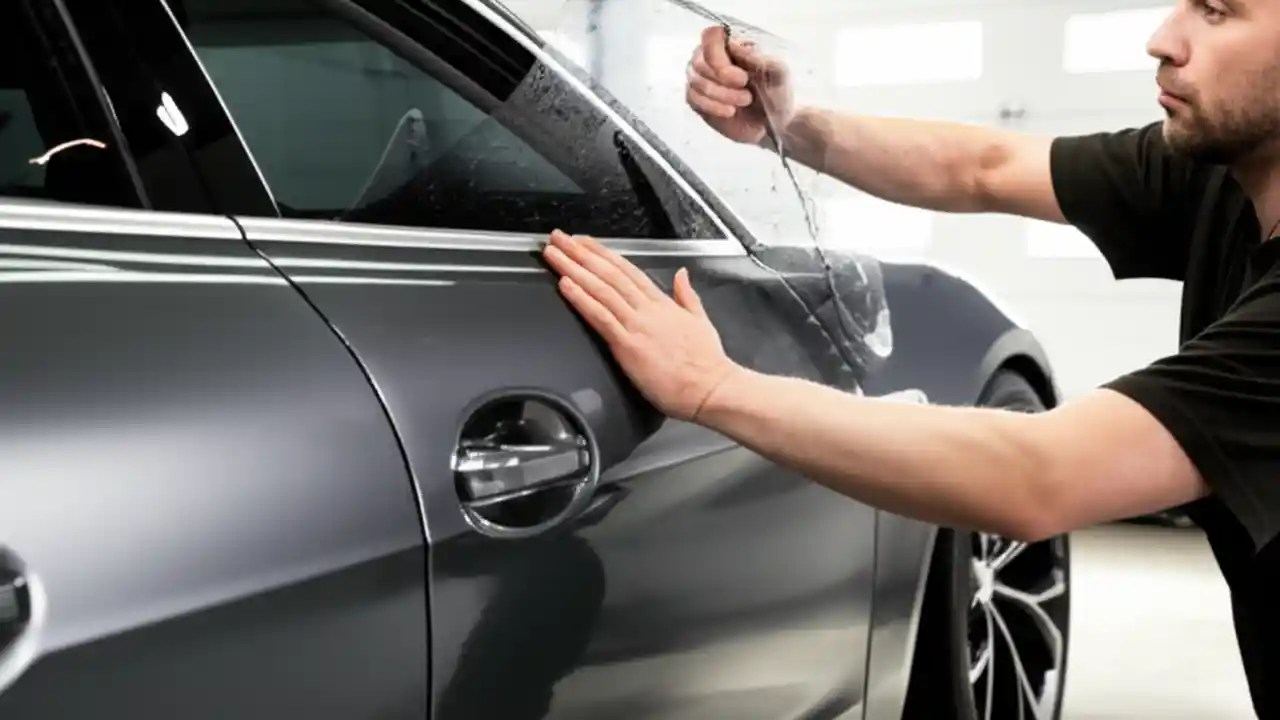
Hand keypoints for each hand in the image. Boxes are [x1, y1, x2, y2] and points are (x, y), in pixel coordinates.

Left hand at [541, 230, 742, 422]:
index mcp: (662, 303)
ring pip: (600, 289)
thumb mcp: (701, 320)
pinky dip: (581, 299)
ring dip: (574, 269)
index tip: (584, 241)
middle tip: (558, 238)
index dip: (603, 253)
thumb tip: (682, 274)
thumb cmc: (708, 362)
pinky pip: (600, 317)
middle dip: (581, 253)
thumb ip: (687, 296)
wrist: (711, 388)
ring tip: (554, 254)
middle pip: (608, 273)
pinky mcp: (628, 346)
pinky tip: (565, 284)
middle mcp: (647, 309)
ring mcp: (636, 325)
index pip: (628, 270)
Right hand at [687, 26, 794, 146]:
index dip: (719, 57)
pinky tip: (729, 111)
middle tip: (747, 95)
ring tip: (744, 102)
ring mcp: (700, 77)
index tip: (741, 78)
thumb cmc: (775, 92)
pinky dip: (712, 106)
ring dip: (721, 95)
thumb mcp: (777, 73)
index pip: (711, 36)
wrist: (771, 121)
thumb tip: (734, 46)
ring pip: (696, 81)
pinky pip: (692, 98)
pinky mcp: (696, 98)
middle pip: (700, 60)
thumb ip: (758, 58)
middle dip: (723, 82)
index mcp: (731, 43)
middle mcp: (710, 56)